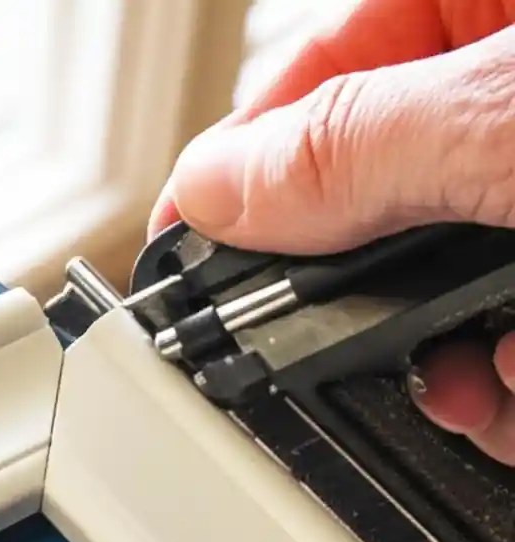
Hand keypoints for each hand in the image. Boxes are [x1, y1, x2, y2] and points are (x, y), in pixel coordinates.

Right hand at [148, 0, 514, 462]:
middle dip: (366, 304)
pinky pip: (506, 341)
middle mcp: (507, 97)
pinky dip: (510, 383)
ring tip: (490, 380)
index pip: (318, 77)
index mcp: (481, 3)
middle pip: (373, 206)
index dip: (239, 169)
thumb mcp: (505, 115)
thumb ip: (350, 148)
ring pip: (441, 293)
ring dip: (451, 366)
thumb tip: (209, 192)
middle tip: (350, 349)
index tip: (180, 250)